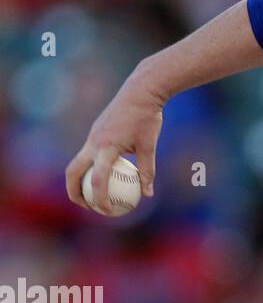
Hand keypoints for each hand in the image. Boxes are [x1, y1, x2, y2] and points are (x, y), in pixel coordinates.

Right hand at [65, 69, 164, 212]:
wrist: (140, 91)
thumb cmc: (147, 117)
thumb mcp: (149, 146)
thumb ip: (147, 171)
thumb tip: (148, 194)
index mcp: (106, 147)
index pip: (97, 179)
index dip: (99, 198)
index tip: (106, 211)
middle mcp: (93, 142)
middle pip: (73, 172)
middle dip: (75, 192)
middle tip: (86, 207)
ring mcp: (91, 136)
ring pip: (77, 163)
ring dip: (80, 180)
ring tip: (92, 194)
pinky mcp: (95, 132)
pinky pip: (87, 154)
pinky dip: (90, 166)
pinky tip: (104, 174)